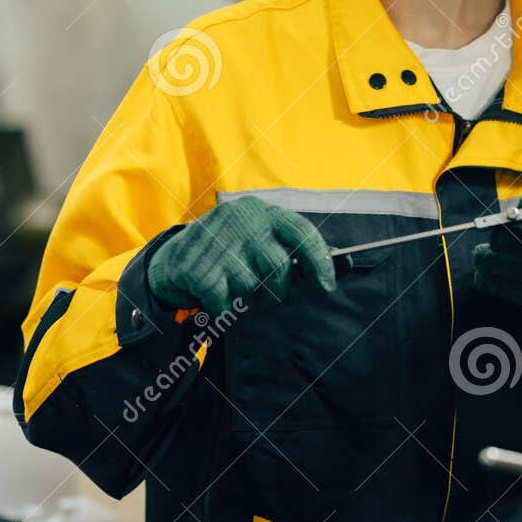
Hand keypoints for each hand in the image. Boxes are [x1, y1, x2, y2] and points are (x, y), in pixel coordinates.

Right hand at [147, 197, 334, 314]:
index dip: (320, 262)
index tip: (327, 286)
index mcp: (263, 211)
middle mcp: (241, 221)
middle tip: (268, 295)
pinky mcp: (198, 269)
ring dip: (247, 298)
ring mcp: (218, 243)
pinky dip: (225, 309)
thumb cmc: (233, 251)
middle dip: (278, 290)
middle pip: (279, 268)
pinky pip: (227, 304)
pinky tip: (216, 297)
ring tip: (233, 286)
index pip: (302, 232)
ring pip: (252, 288)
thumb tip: (346, 261)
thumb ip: (300, 250)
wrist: (174, 259)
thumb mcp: (264, 239)